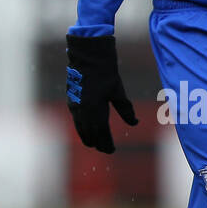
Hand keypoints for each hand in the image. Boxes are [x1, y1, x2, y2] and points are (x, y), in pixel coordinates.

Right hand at [66, 34, 137, 153]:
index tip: (112, 150)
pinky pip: (75, 120)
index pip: (101, 134)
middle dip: (98, 143)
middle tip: (105, 149)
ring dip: (87, 137)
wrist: (88, 57)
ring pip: (80, 129)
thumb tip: (135, 123)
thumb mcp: (118, 92)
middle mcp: (84, 111)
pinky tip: (85, 129)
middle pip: (90, 134)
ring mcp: (75, 106)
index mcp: (96, 110)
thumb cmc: (106, 73)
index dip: (106, 144)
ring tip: (94, 143)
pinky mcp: (71, 101)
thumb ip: (126, 109)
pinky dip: (81, 128)